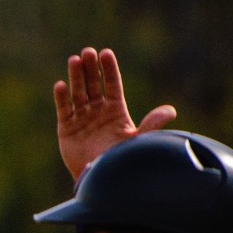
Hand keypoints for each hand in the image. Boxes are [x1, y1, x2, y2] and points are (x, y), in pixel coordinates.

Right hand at [54, 47, 176, 182]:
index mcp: (116, 111)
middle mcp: (98, 111)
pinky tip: (61, 85)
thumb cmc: (122, 161)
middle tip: (87, 52)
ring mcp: (81, 119)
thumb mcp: (139, 141)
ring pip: (78, 93)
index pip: (112, 84)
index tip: (105, 54)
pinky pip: (63, 110)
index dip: (108, 69)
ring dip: (76, 76)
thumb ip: (152, 124)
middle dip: (90, 68)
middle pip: (93, 84)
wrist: (101, 180)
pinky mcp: (66, 129)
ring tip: (74, 60)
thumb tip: (170, 111)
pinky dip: (62, 98)